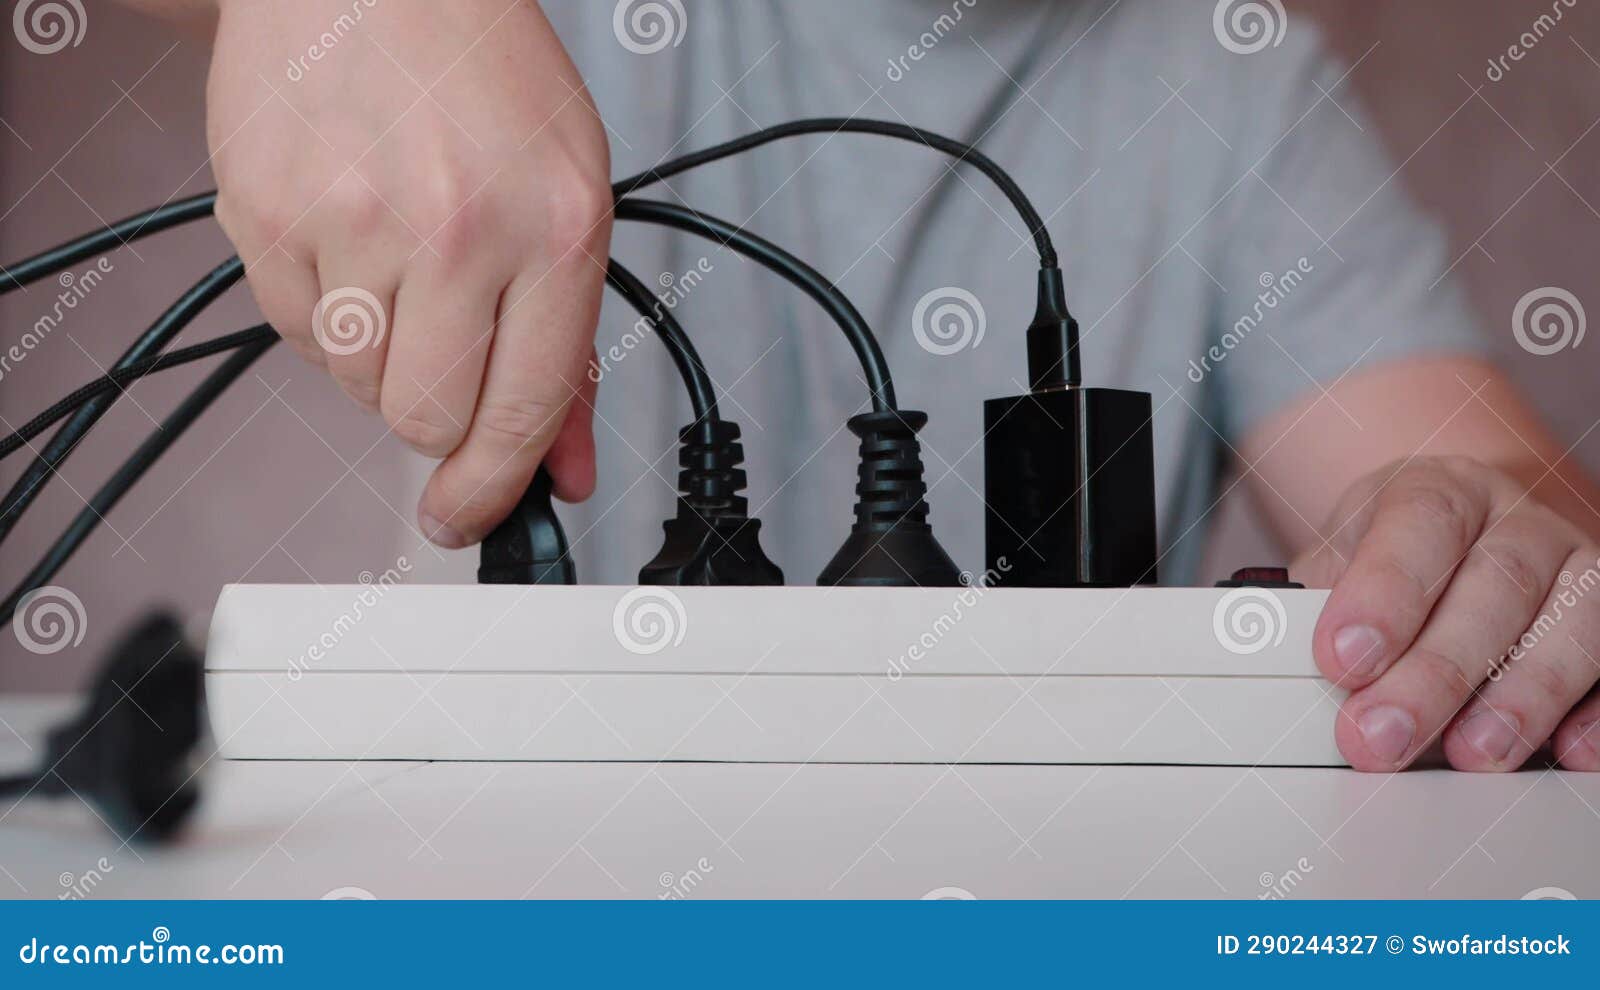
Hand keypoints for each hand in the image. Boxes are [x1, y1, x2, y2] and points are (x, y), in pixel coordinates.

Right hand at [205, 0, 610, 545]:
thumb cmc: (483, 77)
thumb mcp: (570, 200)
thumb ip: (570, 348)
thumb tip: (561, 468)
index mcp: (554, 230)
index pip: (525, 412)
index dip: (495, 489)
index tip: (470, 518)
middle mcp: (458, 229)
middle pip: (426, 419)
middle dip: (434, 414)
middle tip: (439, 353)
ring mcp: (355, 221)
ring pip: (357, 384)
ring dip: (379, 356)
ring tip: (396, 263)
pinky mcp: (268, 215)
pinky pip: (295, 334)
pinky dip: (324, 313)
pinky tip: (348, 239)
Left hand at [1295, 456, 1599, 770]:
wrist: (1458, 536)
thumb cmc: (1391, 557)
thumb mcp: (1338, 563)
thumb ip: (1317, 610)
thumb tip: (1290, 670)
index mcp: (1440, 491)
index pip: (1419, 527)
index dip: (1383, 593)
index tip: (1341, 657)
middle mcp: (1519, 522)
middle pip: (1494, 586)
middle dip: (1435, 673)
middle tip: (1378, 735)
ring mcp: (1578, 570)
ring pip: (1572, 625)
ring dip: (1519, 699)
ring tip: (1468, 755)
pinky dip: (1595, 715)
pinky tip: (1566, 751)